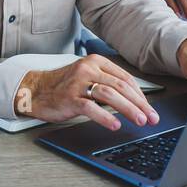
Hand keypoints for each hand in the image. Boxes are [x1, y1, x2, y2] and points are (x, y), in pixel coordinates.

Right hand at [14, 55, 159, 130]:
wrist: (35, 90)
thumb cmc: (64, 86)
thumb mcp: (87, 78)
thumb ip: (107, 85)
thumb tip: (134, 102)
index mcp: (96, 62)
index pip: (125, 78)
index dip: (141, 95)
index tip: (150, 109)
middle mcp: (88, 68)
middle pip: (121, 86)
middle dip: (140, 103)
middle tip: (151, 117)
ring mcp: (78, 82)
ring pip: (110, 94)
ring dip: (128, 109)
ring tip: (139, 120)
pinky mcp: (69, 97)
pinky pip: (91, 107)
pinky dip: (105, 117)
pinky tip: (115, 124)